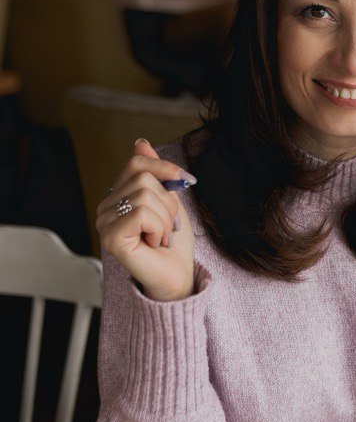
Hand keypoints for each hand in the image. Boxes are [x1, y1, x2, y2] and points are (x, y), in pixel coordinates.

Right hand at [96, 138, 195, 302]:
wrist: (176, 278)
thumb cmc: (173, 244)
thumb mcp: (169, 201)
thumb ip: (154, 173)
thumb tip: (140, 143)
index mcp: (117, 197)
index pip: (136, 163)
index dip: (164, 169)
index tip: (185, 183)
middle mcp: (105, 208)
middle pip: (142, 179)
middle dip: (168, 203)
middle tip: (168, 227)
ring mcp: (104, 223)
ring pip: (143, 195)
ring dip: (165, 219)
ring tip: (161, 237)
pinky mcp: (110, 237)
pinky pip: (141, 213)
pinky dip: (158, 228)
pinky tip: (154, 243)